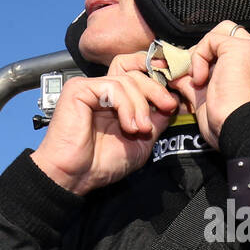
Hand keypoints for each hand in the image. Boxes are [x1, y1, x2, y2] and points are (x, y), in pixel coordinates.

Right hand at [32, 52, 179, 194]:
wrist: (76, 177)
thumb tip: (173, 102)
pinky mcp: (79, 89)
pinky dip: (126, 105)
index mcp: (115, 100)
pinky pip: (113, 87)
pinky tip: (128, 126)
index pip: (138, 74)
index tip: (172, 99)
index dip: (157, 81)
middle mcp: (101, 90)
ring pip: (127, 80)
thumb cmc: (101, 163)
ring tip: (140, 129)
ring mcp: (89, 87)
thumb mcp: (141, 141)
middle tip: (168, 107)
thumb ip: (155, 120)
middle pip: (135, 72)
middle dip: (156, 89)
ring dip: (141, 106)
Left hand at [170, 21, 249, 147]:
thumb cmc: (232, 126)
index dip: (213, 61)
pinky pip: (211, 40)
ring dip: (203, 54)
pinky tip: (200, 79)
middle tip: (195, 75)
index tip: (200, 79)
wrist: (241, 132)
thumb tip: (176, 76)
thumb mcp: (210, 101)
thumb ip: (195, 84)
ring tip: (197, 79)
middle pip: (230, 36)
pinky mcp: (241, 48)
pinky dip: (199, 57)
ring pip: (221, 33)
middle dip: (207, 52)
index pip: (237, 52)